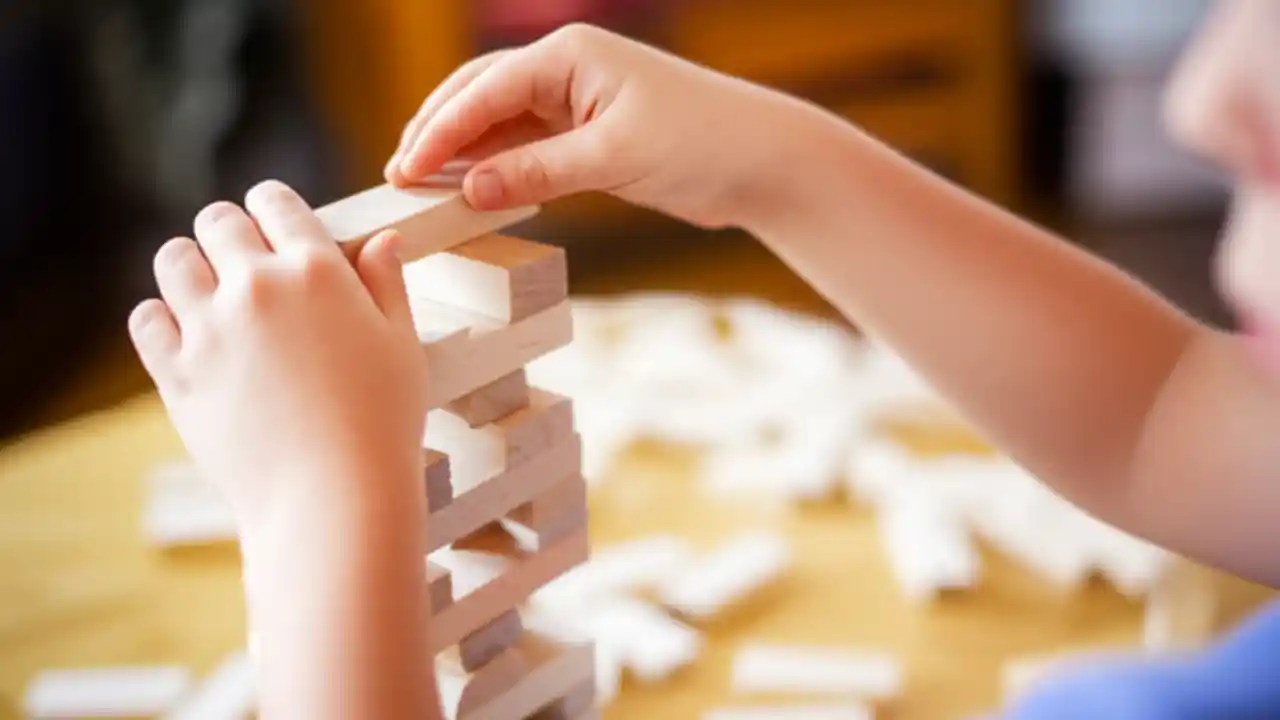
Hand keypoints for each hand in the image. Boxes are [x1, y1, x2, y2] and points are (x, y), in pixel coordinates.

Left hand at [129, 180, 427, 523]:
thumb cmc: (382, 423)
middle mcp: (256, 286)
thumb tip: (383, 239)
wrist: (333, 498)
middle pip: (217, 221)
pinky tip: (185, 333)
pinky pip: (146, 319)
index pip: (275, 202)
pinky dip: (160, 318)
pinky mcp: (177, 373)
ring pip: (172, 259)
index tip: (276, 226)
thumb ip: (387, 284)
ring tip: (209, 292)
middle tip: (243, 262)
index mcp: (316, 269)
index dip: (274, 208)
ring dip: (190, 265)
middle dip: (230, 232)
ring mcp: (209, 328)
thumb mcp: (403, 344)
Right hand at [385, 24, 809, 228]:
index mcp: (570, 56)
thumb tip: (471, 188)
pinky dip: (498, 169)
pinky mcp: (589, 136)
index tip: (405, 170)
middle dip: (438, 135)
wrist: (761, 162)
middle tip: (399, 178)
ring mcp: (577, 103)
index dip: (440, 131)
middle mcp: (567, 71)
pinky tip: (474, 192)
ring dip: (464, 154)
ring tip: (424, 189)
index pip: (485, 89)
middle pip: (480, 97)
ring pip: (501, 125)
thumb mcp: (615, 158)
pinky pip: (527, 149)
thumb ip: (540, 171)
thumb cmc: (699, 143)